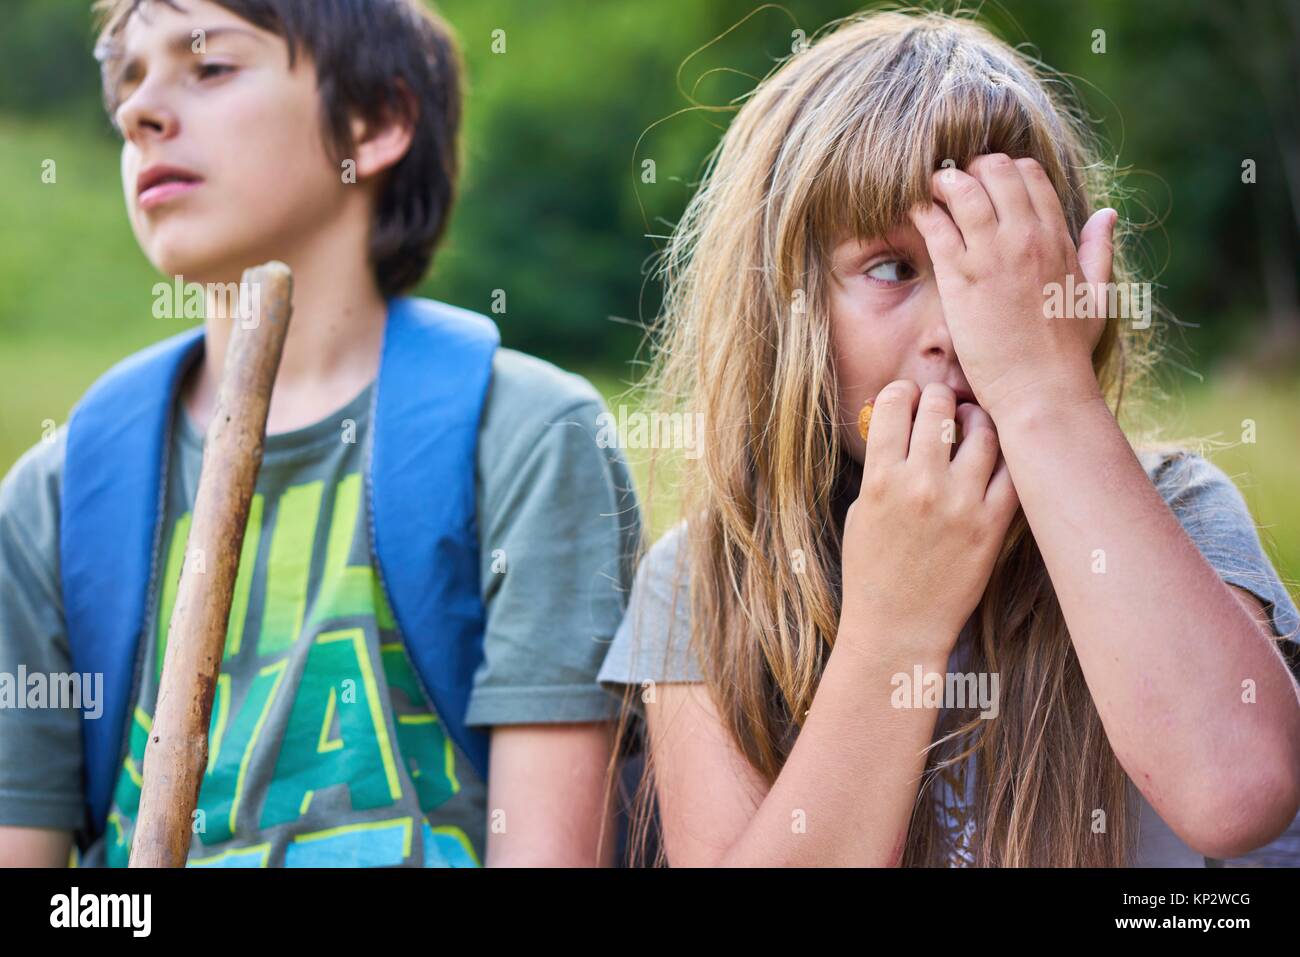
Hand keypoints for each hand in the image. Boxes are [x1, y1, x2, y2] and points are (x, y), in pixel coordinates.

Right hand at [840, 380, 1019, 657]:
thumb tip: (900, 425)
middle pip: (940, 407)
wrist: (897, 628)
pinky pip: (1011, 471)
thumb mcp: (861, 511)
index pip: (895, 404)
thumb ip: (881, 466)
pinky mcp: (992, 525)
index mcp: (880, 479)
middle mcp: (921, 485)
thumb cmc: (871, 571)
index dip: (902, 393)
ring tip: (973, 427)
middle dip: (941, 398)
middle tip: (944, 406)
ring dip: (977, 420)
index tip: (908, 399)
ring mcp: (961, 504)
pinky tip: (994, 458)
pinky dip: (1004, 456)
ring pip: (983, 431)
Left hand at [910, 154, 1116, 423]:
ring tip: (930, 191)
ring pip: (964, 189)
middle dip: (971, 168)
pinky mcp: (961, 278)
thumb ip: (1099, 251)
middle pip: (995, 170)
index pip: (1030, 174)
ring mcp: (993, 255)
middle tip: (954, 183)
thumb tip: (1106, 213)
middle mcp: (1026, 238)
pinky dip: (921, 210)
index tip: (986, 182)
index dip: (1004, 170)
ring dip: (942, 182)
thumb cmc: (1068, 353)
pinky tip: (912, 212)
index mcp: (1057, 238)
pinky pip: (935, 225)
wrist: (1042, 390)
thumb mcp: (1096, 297)